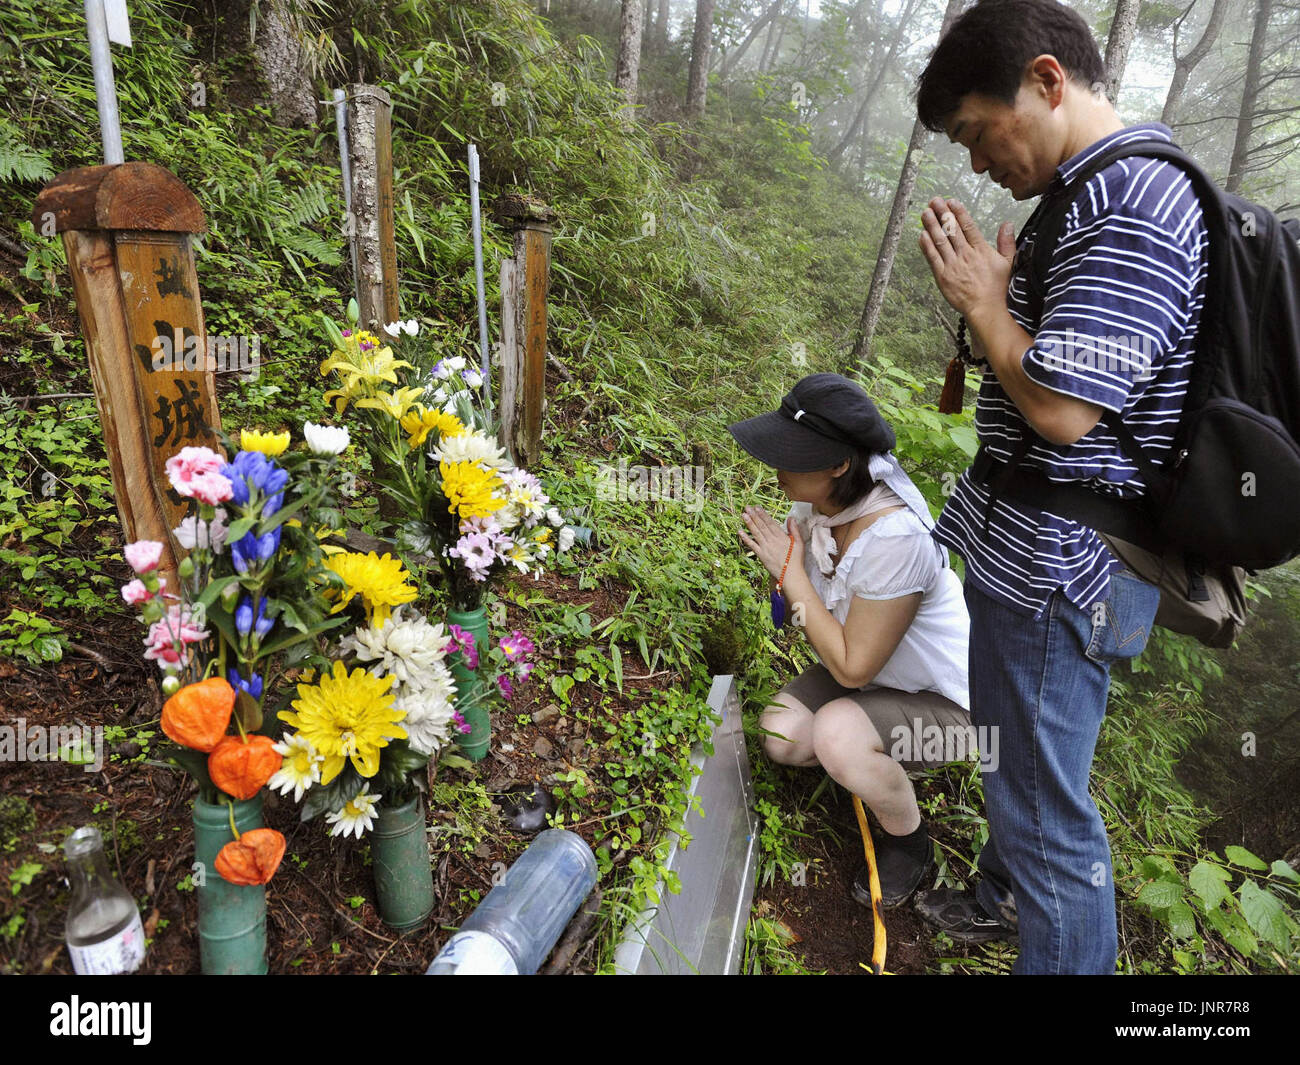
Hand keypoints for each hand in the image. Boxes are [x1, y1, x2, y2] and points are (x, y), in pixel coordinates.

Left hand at [738, 506, 802, 581]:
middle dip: (754, 515)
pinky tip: (740, 532)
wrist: (791, 574)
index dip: (763, 514)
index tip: (757, 507)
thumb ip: (795, 530)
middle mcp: (772, 540)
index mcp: (781, 536)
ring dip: (749, 523)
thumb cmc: (796, 559)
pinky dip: (746, 538)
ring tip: (743, 515)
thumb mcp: (799, 543)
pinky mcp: (761, 555)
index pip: (770, 523)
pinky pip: (752, 545)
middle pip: (761, 526)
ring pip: (756, 533)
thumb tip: (791, 518)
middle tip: (747, 507)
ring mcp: (765, 548)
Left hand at [918, 197, 1015, 317]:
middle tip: (934, 201)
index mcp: (980, 250)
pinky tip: (922, 234)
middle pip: (952, 230)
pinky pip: (933, 257)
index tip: (951, 201)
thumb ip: (1007, 242)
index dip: (958, 212)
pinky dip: (927, 245)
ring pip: (940, 241)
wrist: (985, 308)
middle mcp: (965, 255)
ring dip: (932, 225)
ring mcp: (953, 265)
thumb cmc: (996, 288)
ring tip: (925, 213)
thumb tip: (1007, 224)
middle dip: (942, 213)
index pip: (968, 226)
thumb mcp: (1008, 263)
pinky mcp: (942, 276)